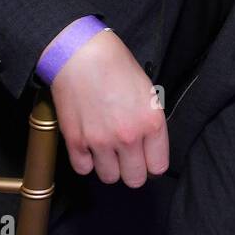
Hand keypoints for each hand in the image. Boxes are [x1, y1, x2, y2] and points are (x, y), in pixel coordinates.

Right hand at [48, 28, 168, 186]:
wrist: (82, 55)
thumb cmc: (118, 67)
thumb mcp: (147, 93)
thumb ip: (150, 123)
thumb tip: (149, 147)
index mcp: (152, 123)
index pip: (158, 167)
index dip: (153, 164)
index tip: (147, 159)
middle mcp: (129, 137)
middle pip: (134, 179)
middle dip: (132, 170)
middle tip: (127, 157)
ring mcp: (100, 142)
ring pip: (109, 178)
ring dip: (109, 167)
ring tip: (107, 149)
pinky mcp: (76, 142)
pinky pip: (83, 169)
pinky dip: (86, 162)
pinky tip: (89, 146)